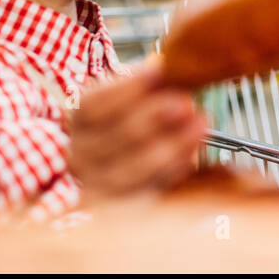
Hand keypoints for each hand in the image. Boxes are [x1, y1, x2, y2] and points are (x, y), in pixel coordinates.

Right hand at [67, 61, 205, 202]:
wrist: (132, 158)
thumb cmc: (140, 116)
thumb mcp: (141, 94)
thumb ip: (151, 83)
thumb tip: (167, 68)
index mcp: (80, 119)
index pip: (94, 104)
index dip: (127, 87)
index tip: (159, 70)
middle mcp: (80, 154)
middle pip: (111, 138)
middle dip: (151, 117)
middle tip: (185, 102)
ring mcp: (96, 186)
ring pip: (125, 172)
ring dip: (167, 148)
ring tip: (199, 126)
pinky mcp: (118, 210)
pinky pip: (141, 196)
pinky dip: (168, 175)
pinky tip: (190, 158)